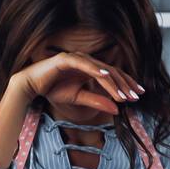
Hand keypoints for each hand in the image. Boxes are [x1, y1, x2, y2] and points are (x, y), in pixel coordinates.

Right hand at [12, 52, 143, 116]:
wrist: (31, 86)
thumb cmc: (53, 90)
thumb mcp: (79, 98)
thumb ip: (97, 102)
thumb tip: (116, 110)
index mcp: (90, 69)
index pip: (113, 75)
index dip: (126, 84)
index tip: (138, 95)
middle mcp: (87, 61)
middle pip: (111, 71)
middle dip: (124, 85)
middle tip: (135, 97)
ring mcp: (77, 58)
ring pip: (100, 69)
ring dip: (113, 82)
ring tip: (123, 95)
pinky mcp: (66, 59)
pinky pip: (83, 64)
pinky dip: (94, 69)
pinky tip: (105, 76)